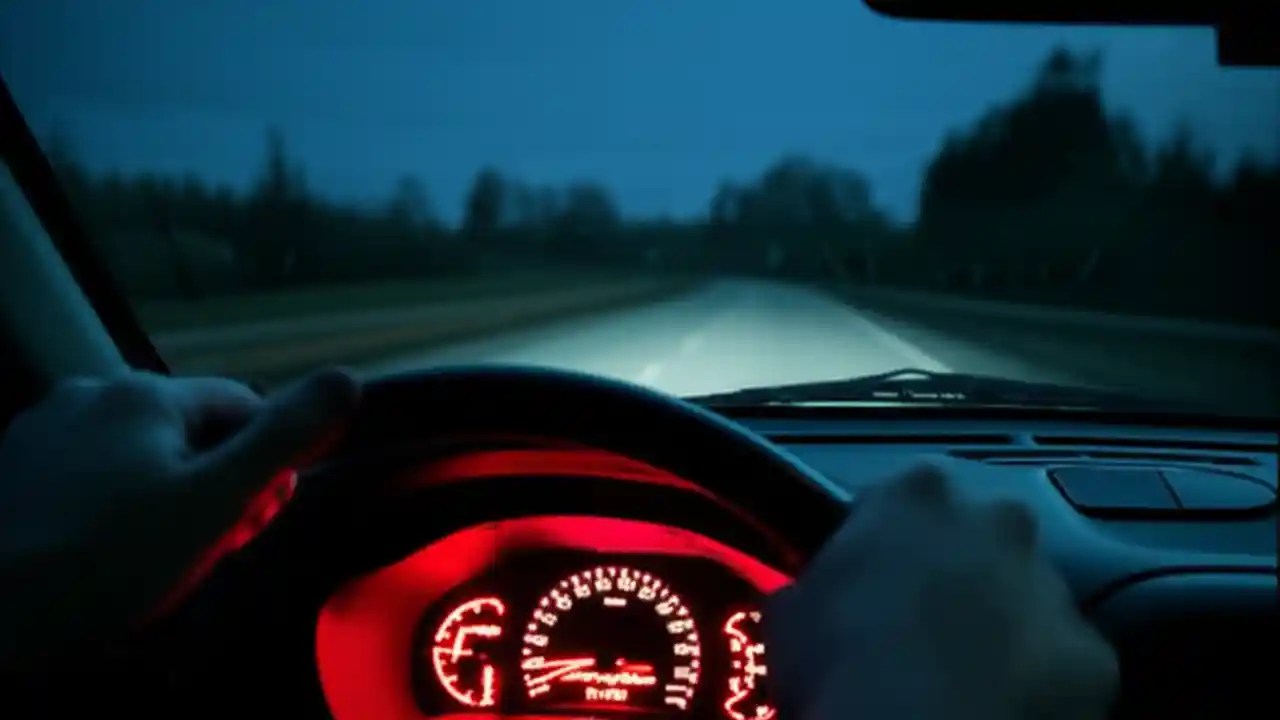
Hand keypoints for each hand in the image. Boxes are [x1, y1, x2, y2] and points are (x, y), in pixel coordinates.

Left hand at [0, 368, 358, 663]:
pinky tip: (107, 551)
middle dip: (213, 484)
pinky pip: (93, 474)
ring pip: (140, 454)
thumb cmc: (110, 560)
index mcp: (145, 393)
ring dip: (165, 495)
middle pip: (190, 432)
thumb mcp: (214, 503)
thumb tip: (348, 379)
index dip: (263, 465)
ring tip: (155, 557)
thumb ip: (283, 439)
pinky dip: (112, 504)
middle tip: (205, 546)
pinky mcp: (15, 471)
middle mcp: (91, 393)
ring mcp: (44, 431)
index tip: (254, 518)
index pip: (244, 408)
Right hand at [765, 465, 1117, 719]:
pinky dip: (1036, 682)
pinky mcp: (1091, 654)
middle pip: (980, 536)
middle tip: (917, 627)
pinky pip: (1061, 663)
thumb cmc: (839, 662)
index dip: (886, 540)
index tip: (871, 579)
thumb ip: (817, 583)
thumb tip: (813, 599)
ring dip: (999, 626)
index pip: (904, 496)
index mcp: (918, 491)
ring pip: (1026, 599)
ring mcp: (1052, 586)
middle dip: (957, 572)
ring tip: (957, 678)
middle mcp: (998, 520)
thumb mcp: (792, 609)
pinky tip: (996, 707)